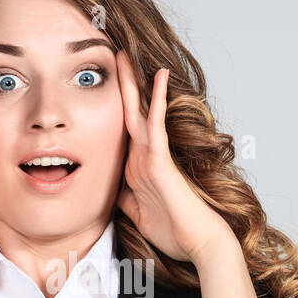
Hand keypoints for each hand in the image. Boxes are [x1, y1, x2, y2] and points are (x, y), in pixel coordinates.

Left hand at [113, 50, 232, 265]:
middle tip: (112, 54)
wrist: (199, 244)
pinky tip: (157, 77)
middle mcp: (144, 156)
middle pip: (128, 113)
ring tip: (124, 54)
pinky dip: (156, 101)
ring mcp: (153, 156)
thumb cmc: (173, 232)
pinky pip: (156, 125)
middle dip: (120, 84)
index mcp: (137, 167)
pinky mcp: (162, 161)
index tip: (99, 86)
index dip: (110, 108)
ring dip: (132, 83)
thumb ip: (124, 197)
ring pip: (139, 111)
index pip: (120, 131)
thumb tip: (110, 189)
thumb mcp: (136, 214)